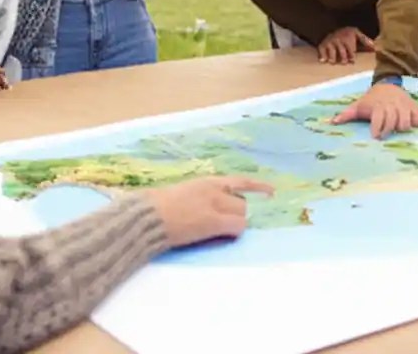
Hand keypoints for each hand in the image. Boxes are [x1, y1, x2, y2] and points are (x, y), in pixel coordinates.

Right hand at [143, 176, 274, 247]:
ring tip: (216, 232)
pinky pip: (236, 227)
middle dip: (236, 215)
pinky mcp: (213, 222)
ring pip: (242, 215)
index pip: (240, 181)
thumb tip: (205, 206)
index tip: (271, 191)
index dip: (258, 187)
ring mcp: (215, 205)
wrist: (146, 217)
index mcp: (205, 182)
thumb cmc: (154, 208)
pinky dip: (233, 233)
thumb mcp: (180, 194)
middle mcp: (214, 190)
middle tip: (222, 225)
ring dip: (234, 224)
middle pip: (242, 203)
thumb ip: (198, 197)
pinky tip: (223, 236)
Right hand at [318, 27, 374, 64]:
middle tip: (344, 62)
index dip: (351, 55)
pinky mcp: (322, 44)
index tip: (352, 60)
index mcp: (347, 38)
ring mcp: (330, 42)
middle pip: (341, 50)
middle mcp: (338, 40)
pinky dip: (322, 55)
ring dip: (332, 57)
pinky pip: (321, 50)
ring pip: (331, 50)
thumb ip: (365, 40)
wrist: (332, 24)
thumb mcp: (356, 34)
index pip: (350, 48)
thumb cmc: (347, 33)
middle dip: (343, 57)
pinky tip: (323, 61)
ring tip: (332, 62)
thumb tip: (375, 48)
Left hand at [331, 82, 417, 138]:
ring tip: (400, 131)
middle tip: (385, 135)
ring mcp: (405, 106)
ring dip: (404, 126)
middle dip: (390, 129)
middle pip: (395, 120)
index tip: (375, 136)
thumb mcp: (358, 105)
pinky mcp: (414, 107)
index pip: (380, 118)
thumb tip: (332, 123)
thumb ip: (346, 115)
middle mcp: (393, 106)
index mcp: (379, 106)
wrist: (388, 84)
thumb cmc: (371, 99)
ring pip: (408, 119)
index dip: (378, 128)